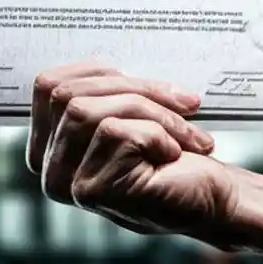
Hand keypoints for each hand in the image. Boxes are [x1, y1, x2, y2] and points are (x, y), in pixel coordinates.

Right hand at [26, 63, 239, 241]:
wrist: (214, 198)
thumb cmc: (177, 155)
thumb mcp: (133, 111)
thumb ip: (104, 93)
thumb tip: (101, 65)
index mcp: (51, 144)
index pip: (48, 86)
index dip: (98, 71)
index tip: (143, 82)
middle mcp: (50, 168)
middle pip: (69, 95)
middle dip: (136, 88)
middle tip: (185, 104)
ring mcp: (66, 183)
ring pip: (88, 111)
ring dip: (152, 113)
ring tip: (185, 133)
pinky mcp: (92, 191)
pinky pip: (115, 133)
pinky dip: (156, 135)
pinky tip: (173, 155)